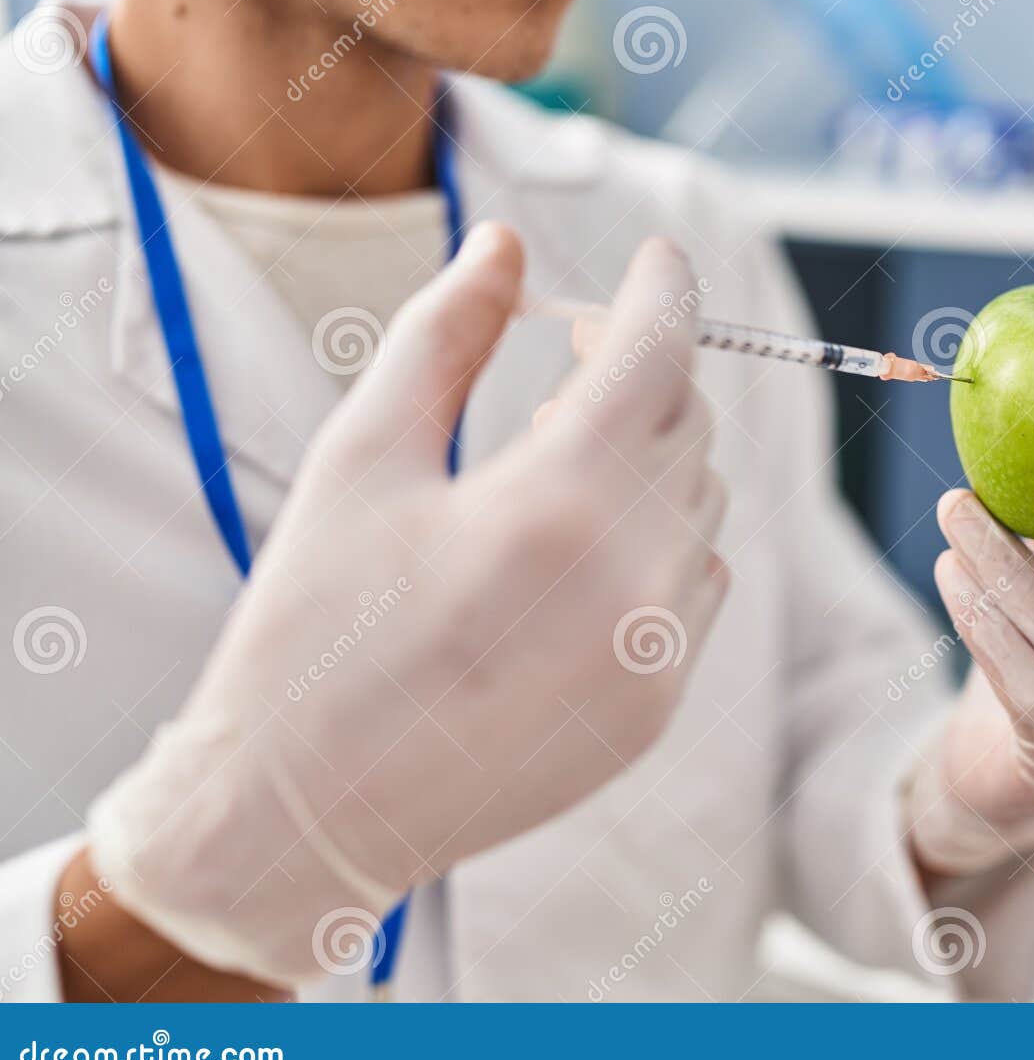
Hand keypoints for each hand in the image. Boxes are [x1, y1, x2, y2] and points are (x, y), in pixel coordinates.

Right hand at [87, 226, 728, 985]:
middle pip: (689, 424)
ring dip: (650, 456)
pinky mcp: (657, 708)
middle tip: (573, 358)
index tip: (656, 259)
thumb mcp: (362, 460)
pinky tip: (580, 549)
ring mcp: (658, 655)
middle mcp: (634, 581)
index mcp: (557, 505)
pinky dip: (663, 539)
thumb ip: (447, 336)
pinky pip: (701, 583)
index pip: (658, 354)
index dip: (663, 289)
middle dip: (644, 372)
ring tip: (553, 461)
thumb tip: (506, 245)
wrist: (305, 814)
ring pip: (702, 503)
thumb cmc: (311, 628)